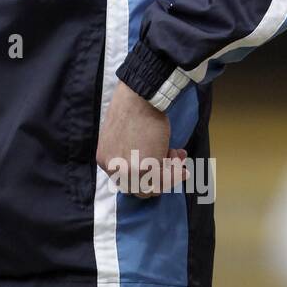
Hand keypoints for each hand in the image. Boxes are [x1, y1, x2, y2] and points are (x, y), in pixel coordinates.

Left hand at [95, 80, 187, 196]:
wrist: (138, 98)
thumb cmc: (131, 111)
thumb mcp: (121, 140)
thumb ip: (129, 156)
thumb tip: (150, 167)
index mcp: (105, 161)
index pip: (126, 183)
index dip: (145, 178)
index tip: (159, 168)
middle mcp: (114, 169)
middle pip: (139, 189)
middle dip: (159, 178)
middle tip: (173, 165)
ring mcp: (129, 170)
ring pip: (154, 186)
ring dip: (170, 174)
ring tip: (178, 158)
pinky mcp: (146, 167)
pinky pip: (165, 178)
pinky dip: (176, 171)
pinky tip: (181, 157)